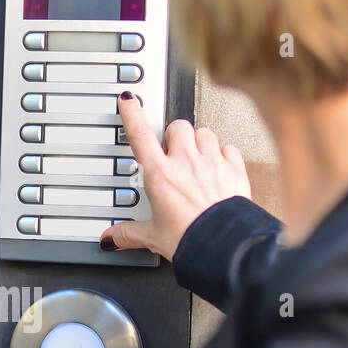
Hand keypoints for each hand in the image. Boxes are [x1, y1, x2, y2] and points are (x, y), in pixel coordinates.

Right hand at [100, 92, 251, 259]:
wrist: (223, 246)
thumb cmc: (190, 239)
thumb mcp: (153, 237)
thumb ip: (129, 233)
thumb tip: (112, 238)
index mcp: (161, 174)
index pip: (140, 135)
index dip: (132, 114)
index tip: (129, 102)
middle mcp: (186, 162)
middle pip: (178, 126)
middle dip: (174, 134)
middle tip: (171, 150)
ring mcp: (212, 163)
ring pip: (204, 133)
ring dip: (199, 141)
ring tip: (196, 158)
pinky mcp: (235, 170)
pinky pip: (229, 149)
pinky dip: (224, 154)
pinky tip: (219, 166)